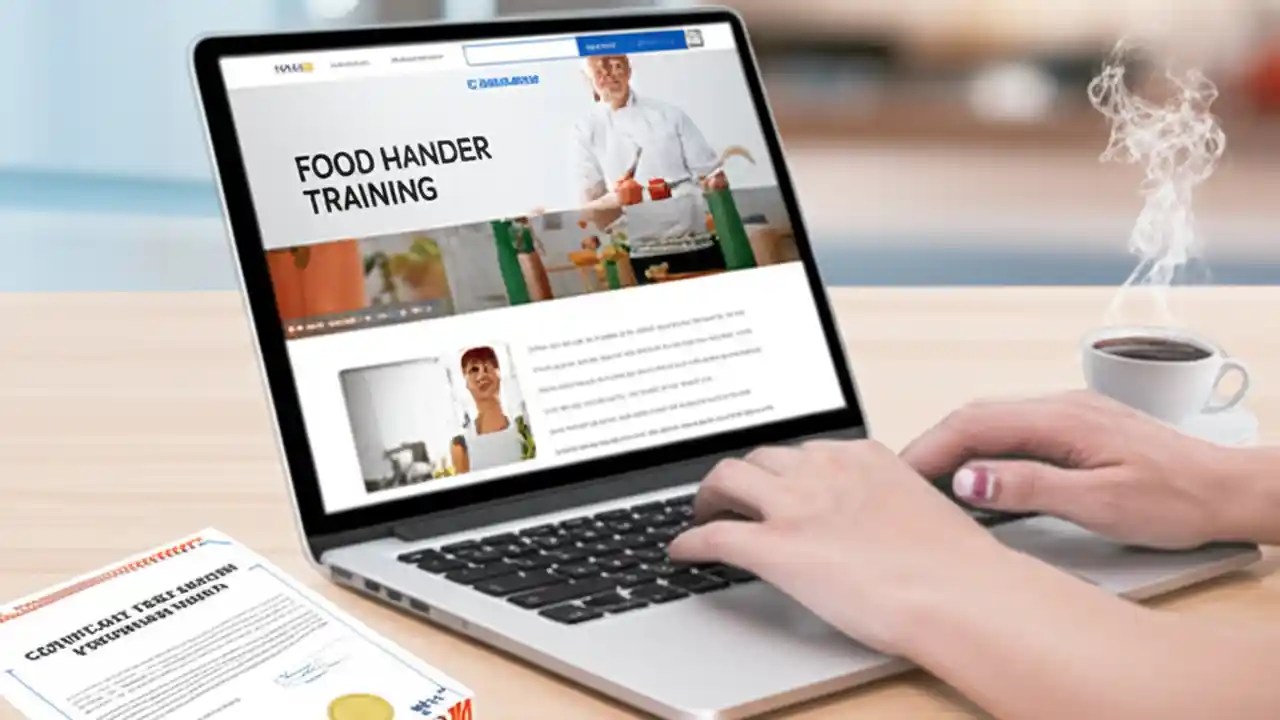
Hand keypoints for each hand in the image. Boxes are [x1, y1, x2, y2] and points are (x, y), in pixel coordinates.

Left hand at [669, 440, 1009, 655]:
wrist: (958, 593)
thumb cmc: (953, 564)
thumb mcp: (916, 508)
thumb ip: (882, 502)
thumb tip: (869, 521)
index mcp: (860, 457)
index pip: (802, 452)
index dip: (779, 470)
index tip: (773, 482)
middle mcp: (822, 470)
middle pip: (759, 458)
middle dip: (741, 477)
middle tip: (730, 497)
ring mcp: (795, 506)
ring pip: (727, 479)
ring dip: (708, 496)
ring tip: (703, 514)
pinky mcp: (774, 547)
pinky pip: (714, 534)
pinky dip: (690, 541)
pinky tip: (682, 553)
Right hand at [902, 390, 1235, 548]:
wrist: (1228, 490)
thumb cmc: (1176, 500)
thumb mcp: (1099, 503)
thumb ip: (1029, 487)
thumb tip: (969, 478)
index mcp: (1061, 418)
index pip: (972, 424)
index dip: (929, 449)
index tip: (900, 477)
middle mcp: (1060, 405)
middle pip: (976, 416)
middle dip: (933, 445)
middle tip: (902, 482)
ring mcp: (1069, 413)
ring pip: (993, 420)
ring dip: (957, 446)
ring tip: (930, 482)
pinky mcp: (1077, 427)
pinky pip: (1015, 428)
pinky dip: (984, 448)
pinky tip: (978, 474)